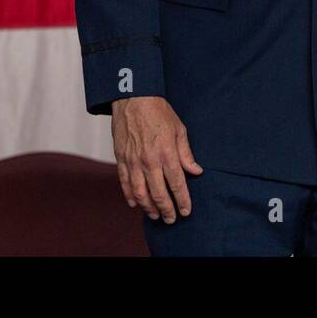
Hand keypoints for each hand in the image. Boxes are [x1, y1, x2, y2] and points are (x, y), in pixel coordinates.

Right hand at [111, 96, 202, 222]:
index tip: (186, 211)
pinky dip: (129, 196)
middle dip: (167, 210)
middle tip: (171, 219)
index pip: (177, 185)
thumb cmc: (158, 111)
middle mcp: (149, 161)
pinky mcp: (120, 158)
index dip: (183, 201)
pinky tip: (135, 204)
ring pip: (140, 193)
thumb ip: (186, 153)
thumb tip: (196, 171)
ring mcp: (133, 161)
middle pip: (159, 194)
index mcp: (167, 153)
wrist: (133, 98)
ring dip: (148, 207)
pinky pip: (124, 183)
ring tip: (155, 215)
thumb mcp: (179, 129)